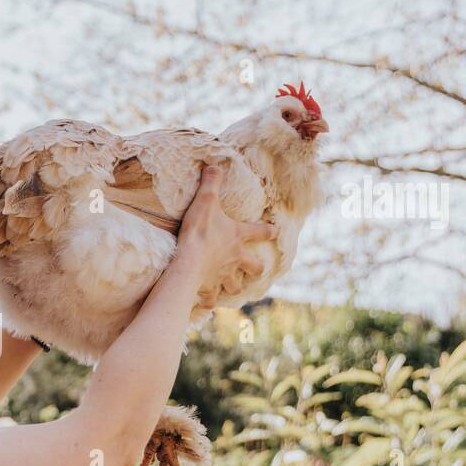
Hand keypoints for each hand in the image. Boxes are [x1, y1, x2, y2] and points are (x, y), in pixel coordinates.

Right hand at [174, 164, 277, 309]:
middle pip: (253, 267)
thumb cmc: (200, 232)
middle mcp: (235, 259)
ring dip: (234, 287)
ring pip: (235, 287)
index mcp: (238, 237)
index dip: (269, 230)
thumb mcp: (205, 201)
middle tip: (257, 268)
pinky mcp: (209, 289)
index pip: (260, 232)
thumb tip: (213, 164)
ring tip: (231, 288)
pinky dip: (208, 300)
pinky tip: (206, 302)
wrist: (188, 262)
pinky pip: (211, 299)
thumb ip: (211, 183)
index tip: (276, 231)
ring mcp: (223, 276)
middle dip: (256, 268)